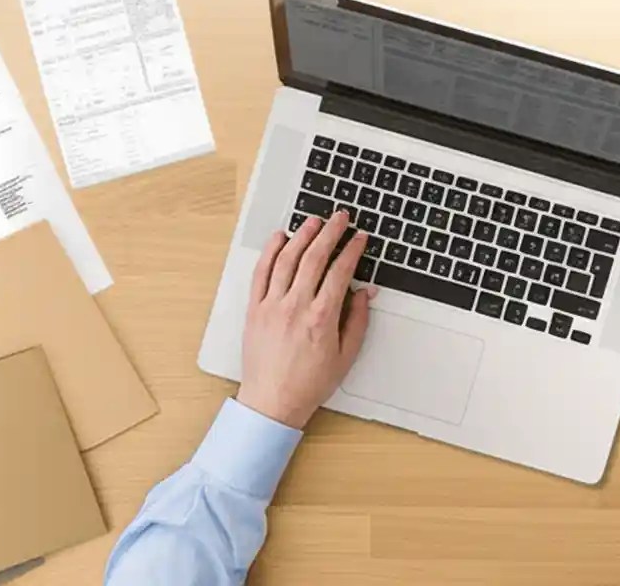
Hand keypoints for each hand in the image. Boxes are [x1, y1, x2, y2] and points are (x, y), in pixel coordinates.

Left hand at [236, 212, 374, 428]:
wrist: (272, 402)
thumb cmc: (308, 383)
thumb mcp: (346, 355)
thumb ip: (357, 319)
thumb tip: (365, 291)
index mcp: (321, 318)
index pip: (340, 271)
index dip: (352, 250)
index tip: (360, 238)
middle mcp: (295, 306)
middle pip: (314, 258)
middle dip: (330, 233)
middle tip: (340, 218)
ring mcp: (272, 306)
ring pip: (287, 259)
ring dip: (302, 235)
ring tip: (313, 221)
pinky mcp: (255, 309)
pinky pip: (261, 272)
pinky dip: (270, 251)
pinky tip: (280, 238)